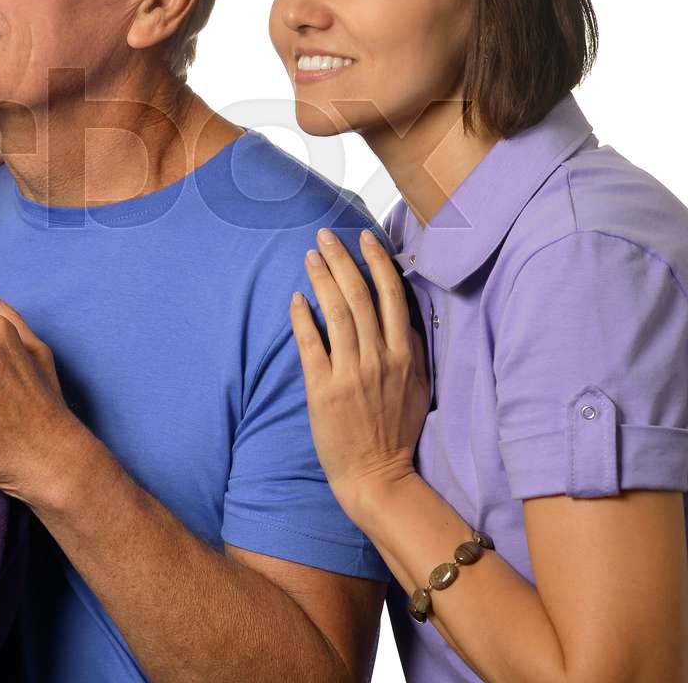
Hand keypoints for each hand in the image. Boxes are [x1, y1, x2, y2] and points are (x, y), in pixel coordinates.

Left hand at [288, 228, 430, 518]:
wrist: (377, 475)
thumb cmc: (396, 430)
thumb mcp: (417, 386)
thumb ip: (409, 350)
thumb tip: (399, 315)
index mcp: (406, 355)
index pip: (392, 296)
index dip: (377, 263)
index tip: (364, 239)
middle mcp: (381, 359)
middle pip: (360, 295)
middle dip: (342, 260)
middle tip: (324, 235)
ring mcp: (352, 373)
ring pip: (336, 313)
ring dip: (321, 279)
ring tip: (309, 255)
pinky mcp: (324, 389)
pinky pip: (311, 343)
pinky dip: (302, 317)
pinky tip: (296, 298)